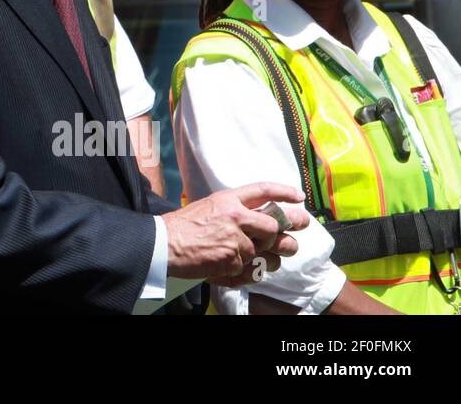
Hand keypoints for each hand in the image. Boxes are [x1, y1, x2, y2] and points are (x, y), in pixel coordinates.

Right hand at [163, 182, 308, 283]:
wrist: (164, 244)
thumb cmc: (183, 227)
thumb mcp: (209, 207)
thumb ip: (234, 212)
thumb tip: (261, 223)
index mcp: (228, 200)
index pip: (263, 190)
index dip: (284, 192)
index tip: (299, 197)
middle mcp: (236, 217)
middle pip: (274, 226)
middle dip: (284, 236)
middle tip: (290, 241)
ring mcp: (235, 240)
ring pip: (268, 252)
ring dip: (268, 258)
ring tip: (260, 260)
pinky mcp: (233, 260)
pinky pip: (253, 270)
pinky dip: (247, 273)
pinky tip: (237, 269)